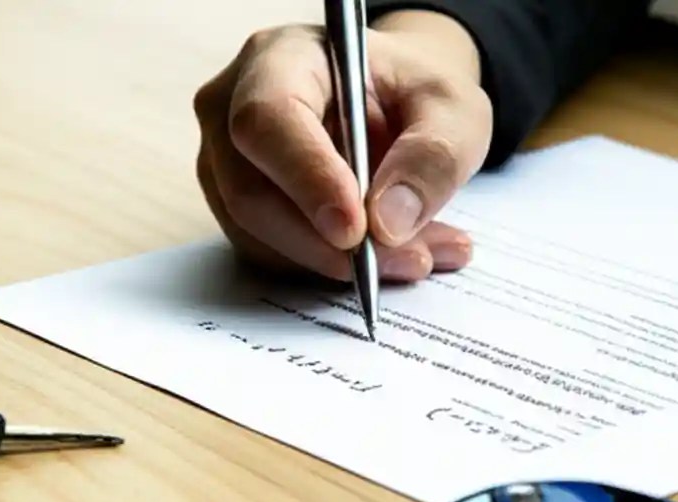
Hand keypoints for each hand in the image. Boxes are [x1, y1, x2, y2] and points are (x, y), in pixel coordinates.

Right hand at [192, 11, 491, 282]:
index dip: (307, 178)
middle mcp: (232, 107)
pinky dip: (330, 269)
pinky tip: (391, 258)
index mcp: (282, 57)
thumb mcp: (453, 109)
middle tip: (405, 259)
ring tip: (417, 256)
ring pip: (258, 235)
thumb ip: (432, 157)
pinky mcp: (237, 211)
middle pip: (249, 191)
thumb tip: (387, 223)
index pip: (268, 119)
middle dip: (326, 242)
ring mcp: (224, 163)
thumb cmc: (413, 93)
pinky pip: (270, 255)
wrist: (394, 105)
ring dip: (337, 262)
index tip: (356, 229)